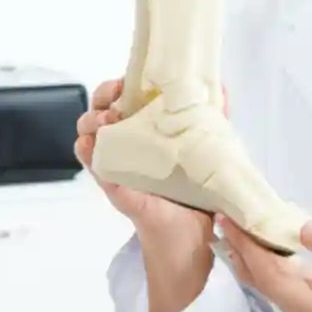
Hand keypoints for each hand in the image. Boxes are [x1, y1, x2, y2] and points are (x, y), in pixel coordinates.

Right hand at [74, 79, 210, 230]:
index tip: (127, 80)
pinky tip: (91, 145)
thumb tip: (223, 88)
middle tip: (115, 96)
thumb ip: (213, 117)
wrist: (192, 230)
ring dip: (91, 122)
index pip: (122, 98)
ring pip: (89, 135)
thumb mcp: (204, 145)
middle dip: (102, 97)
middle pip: (100, 110)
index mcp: (144, 130)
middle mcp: (127, 145)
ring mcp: (117, 165)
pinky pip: (94, 167)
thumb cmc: (194, 189)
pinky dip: (87, 153)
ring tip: (106, 120)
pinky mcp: (116, 187)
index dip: (119, 86)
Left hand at [218, 216, 311, 311]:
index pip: (269, 273)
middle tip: (220, 213)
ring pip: (266, 280)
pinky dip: (265, 257)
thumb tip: (304, 226)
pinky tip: (256, 237)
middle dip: (239, 247)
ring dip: (248, 252)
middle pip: (260, 279)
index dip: (247, 245)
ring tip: (229, 222)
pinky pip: (280, 278)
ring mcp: (307, 308)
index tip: (229, 218)